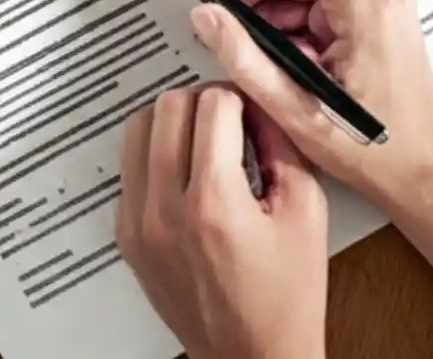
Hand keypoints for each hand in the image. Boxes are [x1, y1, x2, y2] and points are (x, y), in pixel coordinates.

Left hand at [116, 85, 327, 358]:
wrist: (250, 355)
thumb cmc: (286, 295)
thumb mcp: (308, 212)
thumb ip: (283, 146)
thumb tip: (260, 104)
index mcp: (214, 203)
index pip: (212, 105)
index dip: (239, 98)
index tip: (252, 111)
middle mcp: (164, 210)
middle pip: (167, 107)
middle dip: (203, 102)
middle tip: (228, 122)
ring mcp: (137, 223)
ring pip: (136, 129)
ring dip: (172, 124)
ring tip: (205, 145)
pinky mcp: (124, 235)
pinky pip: (129, 168)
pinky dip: (155, 158)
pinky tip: (187, 176)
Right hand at [189, 0, 432, 208]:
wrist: (421, 169)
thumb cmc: (373, 148)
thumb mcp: (295, 109)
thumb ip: (244, 59)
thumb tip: (206, 16)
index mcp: (368, 5)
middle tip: (209, 9)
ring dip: (265, 6)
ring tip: (237, 41)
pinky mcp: (374, 13)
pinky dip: (287, 19)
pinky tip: (271, 52)